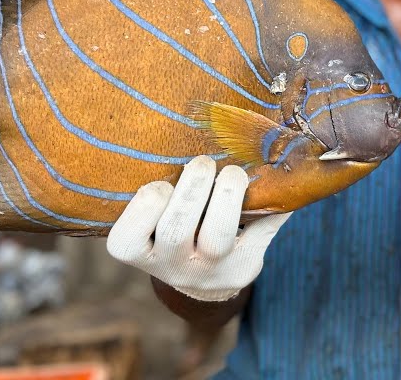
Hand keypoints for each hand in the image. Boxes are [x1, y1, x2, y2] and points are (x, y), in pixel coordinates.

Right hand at [107, 156, 290, 302]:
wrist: (205, 278)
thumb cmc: (173, 230)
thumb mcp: (151, 219)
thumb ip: (156, 188)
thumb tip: (173, 122)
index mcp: (141, 253)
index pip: (126, 240)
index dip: (143, 206)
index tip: (160, 184)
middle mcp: (173, 266)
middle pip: (176, 231)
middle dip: (192, 189)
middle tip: (202, 162)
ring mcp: (211, 270)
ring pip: (218, 236)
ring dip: (228, 195)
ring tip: (233, 172)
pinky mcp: (246, 266)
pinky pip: (263, 232)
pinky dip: (272, 205)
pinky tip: (273, 183)